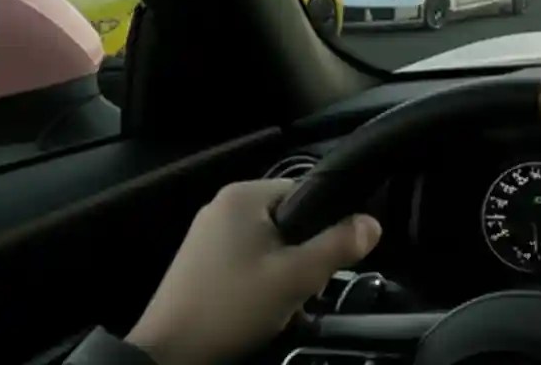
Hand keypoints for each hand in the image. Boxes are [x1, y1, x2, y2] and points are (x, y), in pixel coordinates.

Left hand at [125, 179, 381, 364]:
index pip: (307, 192)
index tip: (330, 260)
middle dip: (304, 256)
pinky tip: (262, 309)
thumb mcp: (296, 278)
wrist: (169, 353)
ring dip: (285, 273)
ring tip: (285, 304)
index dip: (327, 225)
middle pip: (289, 221)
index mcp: (244, 195)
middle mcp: (223, 205)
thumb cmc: (233, 305)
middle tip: (306, 289)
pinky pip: (247, 260)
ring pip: (269, 245)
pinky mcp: (200, 261)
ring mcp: (207, 234)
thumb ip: (338, 245)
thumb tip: (372, 222)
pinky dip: (261, 281)